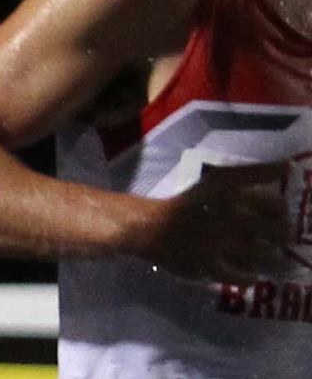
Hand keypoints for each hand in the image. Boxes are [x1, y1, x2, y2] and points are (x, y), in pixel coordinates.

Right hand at [134, 161, 287, 283]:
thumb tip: (289, 166)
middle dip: (279, 236)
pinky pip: (244, 276)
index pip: (277, 205)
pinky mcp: (211, 266)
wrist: (152, 227)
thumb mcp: (219, 179)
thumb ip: (254, 172)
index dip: (280, 212)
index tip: (273, 216)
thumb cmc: (190, 203)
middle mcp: (230, 217)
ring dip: (267, 255)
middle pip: (278, 232)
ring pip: (266, 255)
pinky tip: (247, 271)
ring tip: (260, 253)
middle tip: (270, 237)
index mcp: (231, 193)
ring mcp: (221, 244)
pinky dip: (249, 276)